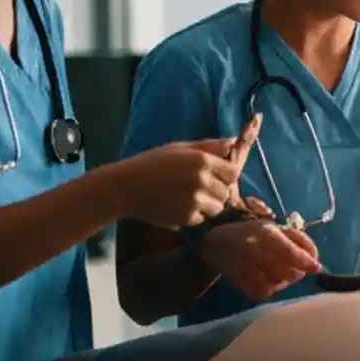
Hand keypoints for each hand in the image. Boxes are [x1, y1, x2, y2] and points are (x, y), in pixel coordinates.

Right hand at [114, 140, 239, 227]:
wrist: (126, 188)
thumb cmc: (151, 164)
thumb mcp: (179, 148)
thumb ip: (208, 146)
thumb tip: (233, 141)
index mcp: (202, 161)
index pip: (233, 172)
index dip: (226, 175)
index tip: (216, 175)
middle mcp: (202, 181)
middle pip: (226, 191)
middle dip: (216, 190)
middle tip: (197, 187)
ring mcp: (195, 201)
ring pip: (217, 208)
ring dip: (208, 205)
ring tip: (189, 198)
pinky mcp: (187, 218)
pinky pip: (202, 219)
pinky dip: (194, 215)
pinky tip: (178, 206)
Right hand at [200, 219, 320, 300]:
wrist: (215, 241)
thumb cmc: (251, 232)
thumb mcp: (275, 227)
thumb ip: (297, 239)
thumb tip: (315, 257)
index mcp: (266, 233)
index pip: (291, 252)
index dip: (307, 262)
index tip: (317, 268)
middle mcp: (255, 250)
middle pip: (287, 271)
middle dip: (297, 272)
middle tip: (298, 269)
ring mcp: (245, 267)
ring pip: (275, 284)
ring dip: (284, 281)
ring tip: (282, 273)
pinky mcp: (238, 281)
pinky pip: (261, 292)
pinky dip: (270, 289)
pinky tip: (269, 281)